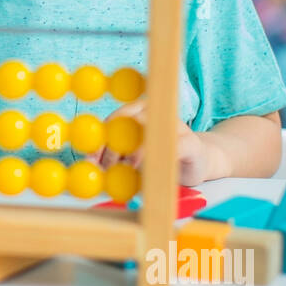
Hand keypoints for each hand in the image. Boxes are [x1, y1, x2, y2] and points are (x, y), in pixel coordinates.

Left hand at [94, 98, 214, 186]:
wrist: (198, 162)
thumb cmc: (159, 159)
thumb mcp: (130, 158)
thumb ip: (111, 158)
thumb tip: (87, 164)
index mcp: (138, 112)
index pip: (114, 120)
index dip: (101, 140)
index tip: (90, 159)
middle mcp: (155, 113)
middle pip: (129, 123)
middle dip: (114, 149)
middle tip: (107, 170)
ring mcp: (174, 126)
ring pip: (149, 133)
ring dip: (134, 156)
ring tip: (128, 173)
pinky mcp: (191, 143)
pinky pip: (171, 149)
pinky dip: (158, 161)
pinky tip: (150, 173)